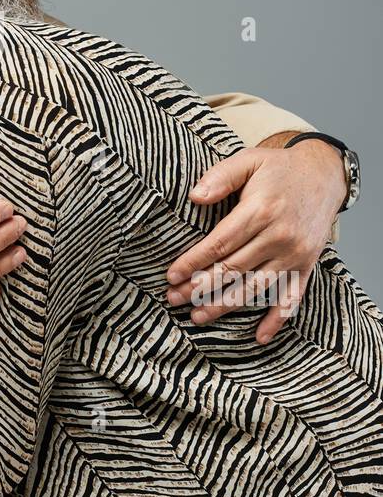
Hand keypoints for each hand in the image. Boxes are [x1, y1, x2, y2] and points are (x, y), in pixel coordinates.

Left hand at [165, 139, 346, 343]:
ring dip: (225, 306)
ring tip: (198, 316)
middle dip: (200, 287)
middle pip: (233, 270)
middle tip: (173, 299)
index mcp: (261, 210)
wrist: (325, 175)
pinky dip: (277, 319)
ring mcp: (296, 254)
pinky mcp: (307, 265)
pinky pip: (293, 297)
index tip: (171, 275)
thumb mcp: (248, 159)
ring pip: (256, 288)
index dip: (193, 262)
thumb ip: (220, 177)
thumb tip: (194, 197)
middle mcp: (280, 236)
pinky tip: (259, 336)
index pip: (220, 243)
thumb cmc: (280, 168)